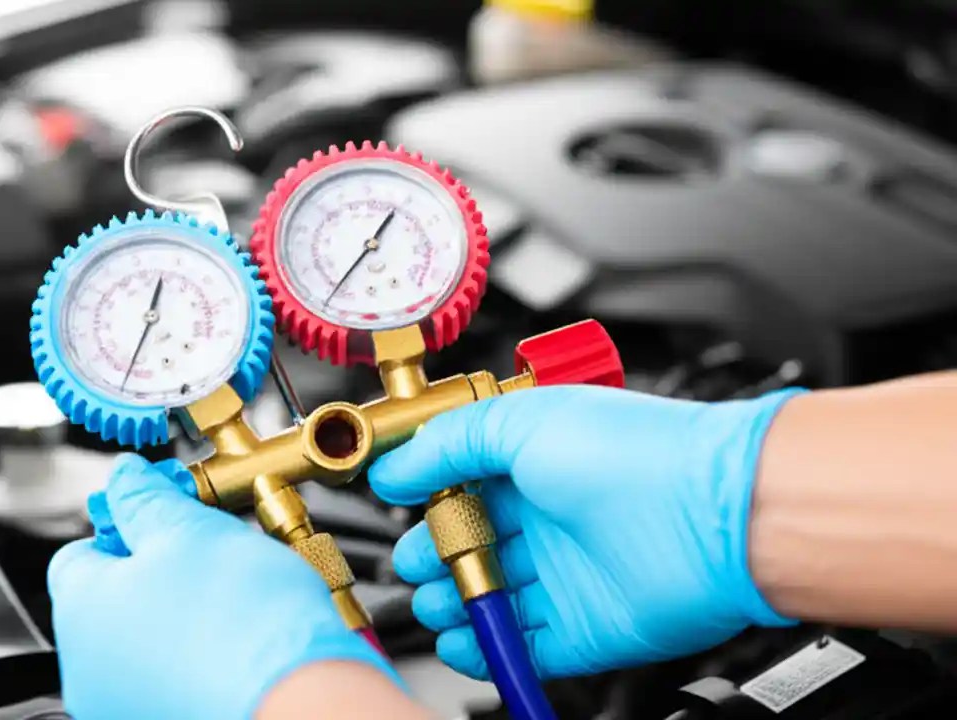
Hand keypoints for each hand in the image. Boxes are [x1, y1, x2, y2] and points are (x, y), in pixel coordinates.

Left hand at [49, 455, 394, 719]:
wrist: (304, 698)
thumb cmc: (247, 623)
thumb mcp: (190, 528)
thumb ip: (145, 497)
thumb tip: (125, 477)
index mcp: (81, 613)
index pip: (81, 550)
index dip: (129, 524)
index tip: (167, 514)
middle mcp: (90, 671)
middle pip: (116, 598)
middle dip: (162, 570)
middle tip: (210, 554)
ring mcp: (128, 704)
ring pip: (150, 639)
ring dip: (184, 614)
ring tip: (234, 601)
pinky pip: (176, 676)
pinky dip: (203, 657)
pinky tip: (239, 642)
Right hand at [368, 385, 801, 679]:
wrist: (714, 515)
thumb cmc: (634, 455)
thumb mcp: (517, 422)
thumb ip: (446, 443)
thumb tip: (394, 469)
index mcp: (534, 462)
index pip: (465, 485)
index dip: (429, 499)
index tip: (398, 508)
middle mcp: (551, 517)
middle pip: (473, 547)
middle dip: (435, 558)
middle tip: (414, 564)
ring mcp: (568, 575)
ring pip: (494, 599)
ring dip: (455, 606)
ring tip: (433, 604)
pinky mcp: (586, 629)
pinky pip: (527, 647)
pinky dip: (491, 650)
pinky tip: (464, 643)